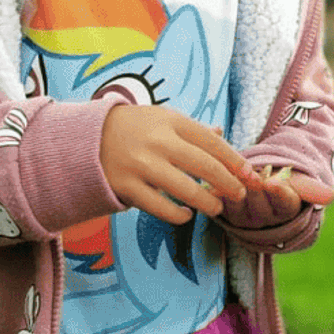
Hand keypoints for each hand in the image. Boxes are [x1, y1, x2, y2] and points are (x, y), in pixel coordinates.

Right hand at [100, 105, 251, 223]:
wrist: (85, 138)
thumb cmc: (133, 128)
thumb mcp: (163, 119)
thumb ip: (192, 130)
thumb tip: (222, 134)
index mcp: (171, 121)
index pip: (212, 142)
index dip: (234, 160)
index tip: (248, 174)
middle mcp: (158, 142)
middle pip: (205, 166)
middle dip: (228, 183)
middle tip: (239, 194)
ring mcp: (141, 165)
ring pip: (186, 190)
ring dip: (207, 203)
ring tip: (215, 207)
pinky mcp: (127, 187)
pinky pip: (160, 208)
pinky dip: (178, 215)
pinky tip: (186, 214)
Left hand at [221, 166, 333, 230]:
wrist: (263, 179)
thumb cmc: (284, 180)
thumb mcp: (298, 182)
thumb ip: (311, 188)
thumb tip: (331, 196)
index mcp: (287, 210)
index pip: (285, 204)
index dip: (279, 193)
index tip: (274, 182)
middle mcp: (265, 219)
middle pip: (260, 205)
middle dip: (256, 189)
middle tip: (252, 174)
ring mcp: (243, 217)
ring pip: (239, 205)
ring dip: (236, 189)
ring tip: (236, 173)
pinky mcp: (224, 212)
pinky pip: (220, 202)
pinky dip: (218, 189)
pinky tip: (218, 176)